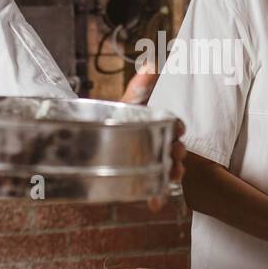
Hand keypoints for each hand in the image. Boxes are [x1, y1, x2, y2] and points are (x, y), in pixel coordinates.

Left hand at [120, 65, 184, 212]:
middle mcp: (157, 146)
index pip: (173, 126)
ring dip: (172, 174)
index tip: (179, 128)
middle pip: (173, 150)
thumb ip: (139, 88)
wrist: (88, 143)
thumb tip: (150, 64)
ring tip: (172, 176)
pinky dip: (155, 197)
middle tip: (177, 153)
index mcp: (157, 126)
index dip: (177, 128)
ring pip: (166, 170)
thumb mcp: (126, 105)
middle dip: (178, 152)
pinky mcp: (141, 182)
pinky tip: (155, 204)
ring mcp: (150, 164)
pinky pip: (151, 191)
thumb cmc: (113, 120)